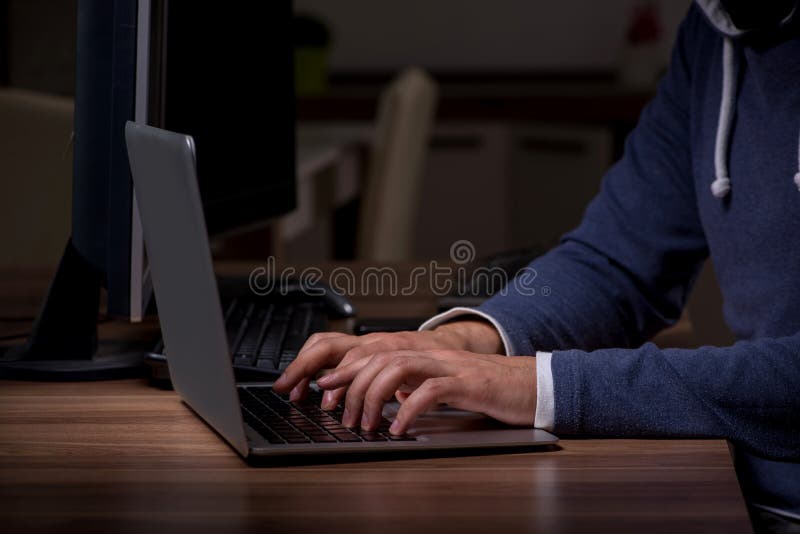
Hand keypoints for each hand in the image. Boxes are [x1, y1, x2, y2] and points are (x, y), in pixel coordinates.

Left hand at [272, 319, 502, 406]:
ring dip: (374, 397)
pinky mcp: (469, 383)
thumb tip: (392, 399)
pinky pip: (431, 391)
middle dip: (352, 385)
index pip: (376, 354)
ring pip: (399, 368)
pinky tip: (399, 428)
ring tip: (365, 424)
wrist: (535, 384)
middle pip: (380, 358)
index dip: (346, 368)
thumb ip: (419, 387)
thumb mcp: (448, 387)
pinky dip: (408, 410)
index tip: (322, 386)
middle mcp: (434, 356)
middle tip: (339, 412)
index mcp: (425, 356)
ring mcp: (451, 367)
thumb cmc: (491, 390)